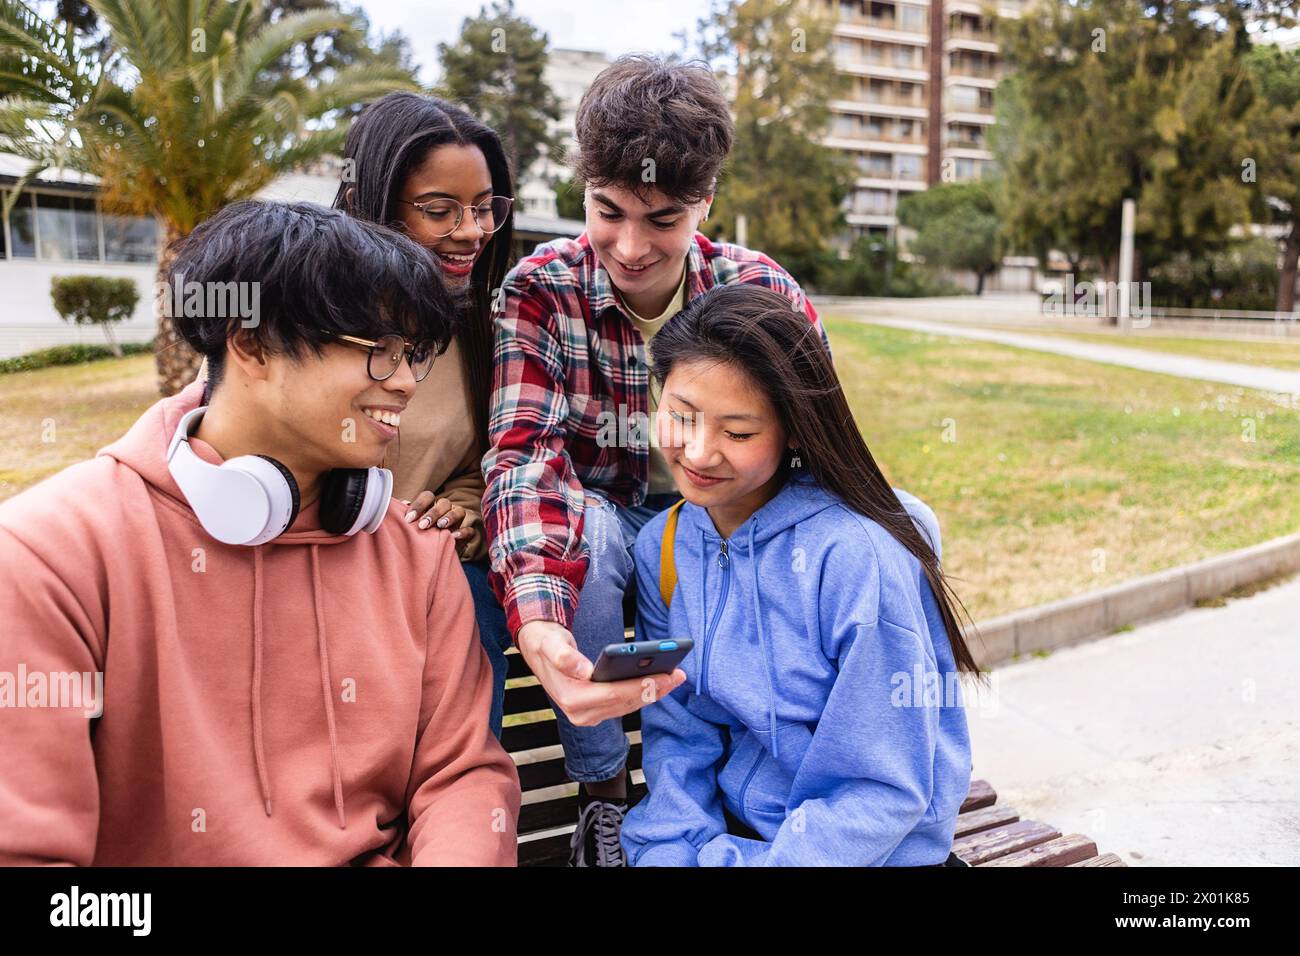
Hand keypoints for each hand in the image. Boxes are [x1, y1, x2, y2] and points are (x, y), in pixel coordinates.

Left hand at [400, 493, 478, 552]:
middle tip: (423, 525)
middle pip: (444, 503)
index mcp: (432, 505)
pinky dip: (463, 532)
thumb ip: (407, 516)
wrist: (434, 554)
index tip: (408, 519)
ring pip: (459, 511)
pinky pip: (469, 530)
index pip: (428, 496)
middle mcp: (447, 509)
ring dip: (449, 517)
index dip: (419, 505)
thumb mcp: (412, 526)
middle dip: (433, 513)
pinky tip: (453, 536)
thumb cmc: (420, 536)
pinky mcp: (466, 534)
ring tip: (440, 526)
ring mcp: (458, 520)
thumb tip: (401, 505)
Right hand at [517, 620, 685, 726]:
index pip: (614, 695)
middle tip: (678, 675)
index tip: (663, 676)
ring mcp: (588, 715)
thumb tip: (584, 671)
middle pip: (625, 703)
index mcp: (571, 698)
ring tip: (675, 677)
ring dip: (653, 693)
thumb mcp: (550, 643)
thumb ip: (564, 656)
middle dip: (654, 689)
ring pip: (628, 706)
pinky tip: (659, 682)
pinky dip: (643, 694)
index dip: (640, 686)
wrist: (537, 650)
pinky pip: (624, 705)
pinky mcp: (595, 711)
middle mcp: (580, 713)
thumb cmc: (546, 643)